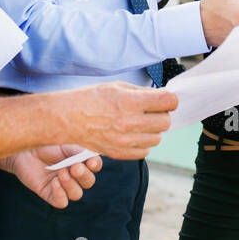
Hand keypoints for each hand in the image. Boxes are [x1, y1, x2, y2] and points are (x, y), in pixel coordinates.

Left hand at [0, 145, 102, 208]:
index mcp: (80, 160)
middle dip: (83, 175)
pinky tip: (54, 182)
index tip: (90, 161)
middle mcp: (74, 175)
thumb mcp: (62, 143)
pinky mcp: (50, 194)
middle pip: (88, 182)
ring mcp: (62, 186)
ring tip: (60, 173)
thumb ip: (77, 150)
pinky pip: (62, 202)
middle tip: (74, 167)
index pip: (95, 166)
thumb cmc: (44, 144)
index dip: (95, 165)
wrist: (23, 151)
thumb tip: (91, 158)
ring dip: (70, 184)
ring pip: (76, 194)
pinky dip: (60, 194)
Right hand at [55, 81, 177, 159]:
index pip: (168, 101)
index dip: (170, 100)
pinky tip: (131, 135)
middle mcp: (130, 122)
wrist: (68, 118)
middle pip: (166, 121)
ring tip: (138, 123)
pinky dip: (142, 144)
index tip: (166, 100)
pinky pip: (144, 152)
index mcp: (131, 101)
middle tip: (150, 111)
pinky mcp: (119, 153)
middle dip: (161, 114)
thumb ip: (142, 92)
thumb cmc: (90, 99)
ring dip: (152, 130)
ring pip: (157, 138)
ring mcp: (125, 140)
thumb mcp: (117, 86)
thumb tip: (161, 97)